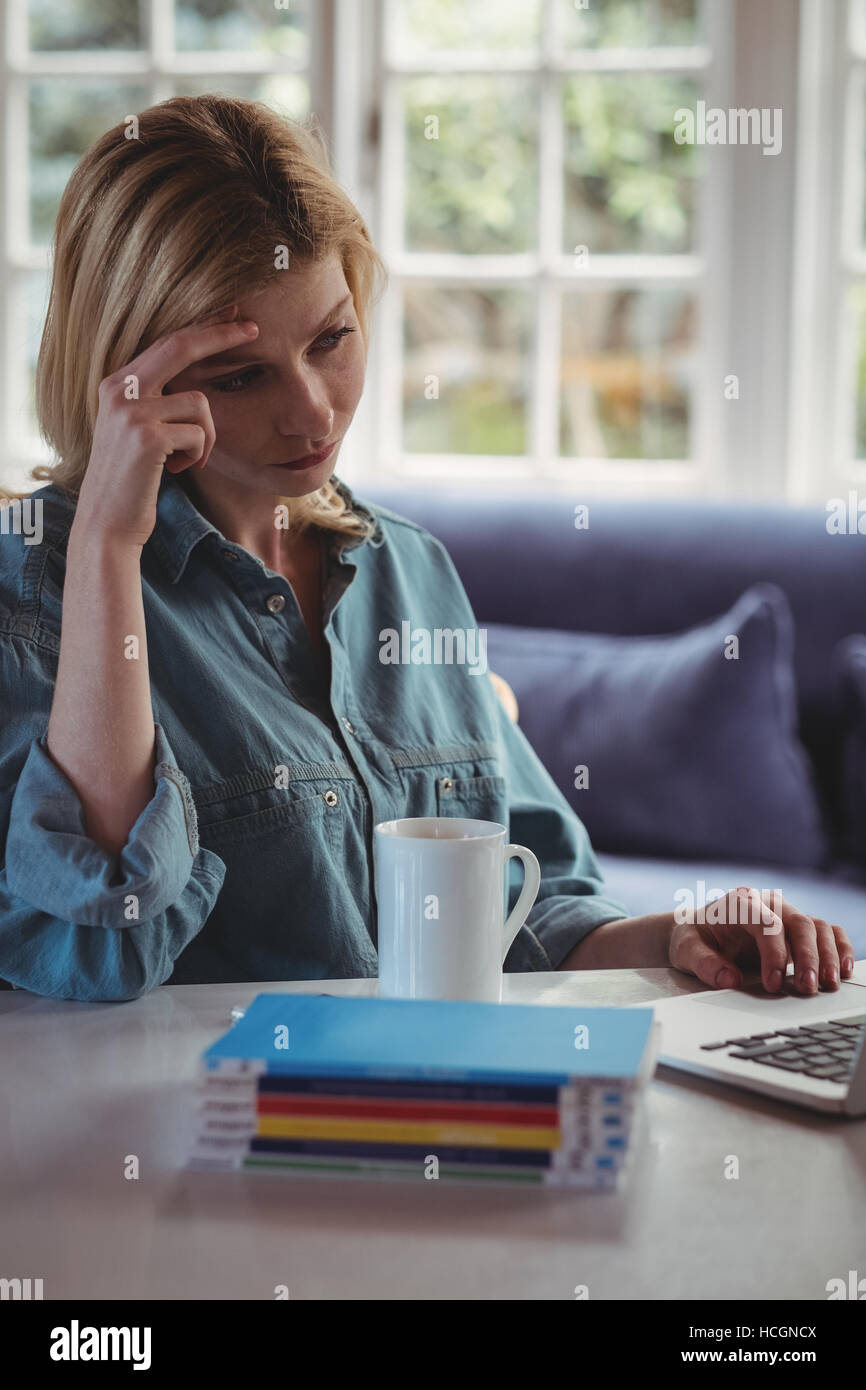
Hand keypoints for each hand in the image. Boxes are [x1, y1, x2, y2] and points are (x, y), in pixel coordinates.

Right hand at [72, 303, 258, 548]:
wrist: (108, 522)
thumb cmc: (133, 481)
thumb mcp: (140, 431)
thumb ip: (159, 402)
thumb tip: (203, 383)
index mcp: (117, 384)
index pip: (166, 344)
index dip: (203, 328)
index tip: (232, 316)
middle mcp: (120, 389)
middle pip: (181, 346)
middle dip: (221, 335)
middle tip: (254, 329)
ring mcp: (131, 411)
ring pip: (201, 404)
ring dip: (207, 437)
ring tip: (186, 460)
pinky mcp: (147, 437)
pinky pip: (199, 435)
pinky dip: (198, 456)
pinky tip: (175, 471)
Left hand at [666, 886, 855, 993]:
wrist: (696, 932)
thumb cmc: (692, 939)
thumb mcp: (684, 950)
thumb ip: (703, 963)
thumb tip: (728, 980)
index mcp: (739, 903)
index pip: (766, 923)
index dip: (773, 954)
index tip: (773, 984)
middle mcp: (768, 904)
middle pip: (798, 923)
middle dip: (807, 957)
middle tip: (808, 988)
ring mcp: (785, 915)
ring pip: (817, 927)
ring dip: (828, 955)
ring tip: (829, 985)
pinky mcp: (796, 930)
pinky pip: (826, 931)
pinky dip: (839, 948)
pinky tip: (844, 971)